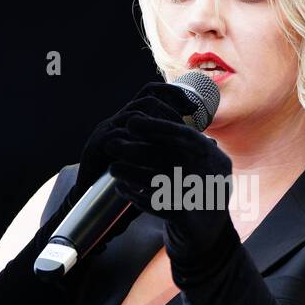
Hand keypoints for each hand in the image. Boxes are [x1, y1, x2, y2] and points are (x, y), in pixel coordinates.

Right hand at [69, 82, 200, 209]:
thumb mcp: (159, 166)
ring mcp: (105, 133)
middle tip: (188, 123)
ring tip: (175, 136)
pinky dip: (137, 143)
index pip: (151, 95)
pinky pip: (118, 137)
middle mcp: (117, 122)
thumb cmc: (130, 186)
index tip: (194, 106)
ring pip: (134, 116)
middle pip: (145, 98)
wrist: (93, 210)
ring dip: (158, 123)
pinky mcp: (95, 148)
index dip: (173, 93)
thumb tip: (211, 143)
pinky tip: (154, 150)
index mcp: (131, 123)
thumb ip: (179, 153)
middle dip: (171, 106)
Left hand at [103, 114, 240, 281]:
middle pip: (170, 156)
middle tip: (112, 144)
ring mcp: (204, 199)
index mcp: (215, 158)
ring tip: (113, 168)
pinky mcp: (189, 221)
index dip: (158, 127)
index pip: (187, 136)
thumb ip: (177, 147)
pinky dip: (137, 196)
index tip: (133, 122)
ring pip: (160, 180)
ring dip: (132, 172)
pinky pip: (157, 205)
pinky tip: (122, 189)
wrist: (207, 239)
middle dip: (138, 149)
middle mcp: (214, 176)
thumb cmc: (194, 196)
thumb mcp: (195, 166)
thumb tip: (141, 122)